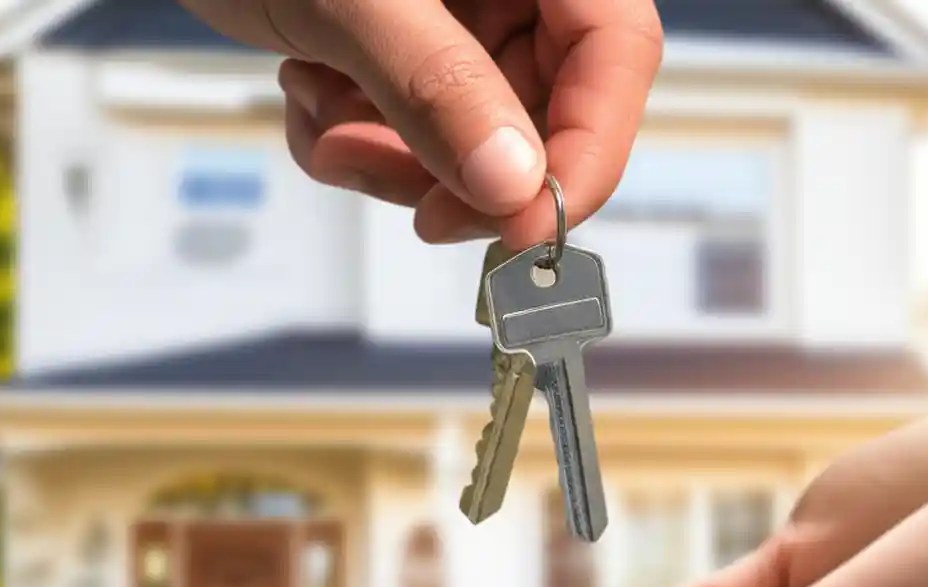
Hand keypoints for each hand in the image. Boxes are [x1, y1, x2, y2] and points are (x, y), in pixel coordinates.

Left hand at [178, 0, 662, 245]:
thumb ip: (435, 85)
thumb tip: (513, 188)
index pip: (617, 50)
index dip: (587, 148)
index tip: (523, 226)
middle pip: (546, 112)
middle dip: (458, 169)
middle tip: (394, 190)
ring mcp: (466, 19)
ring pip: (473, 141)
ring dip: (393, 161)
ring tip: (324, 118)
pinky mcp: (415, 51)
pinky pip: (416, 134)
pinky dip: (359, 143)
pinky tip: (309, 94)